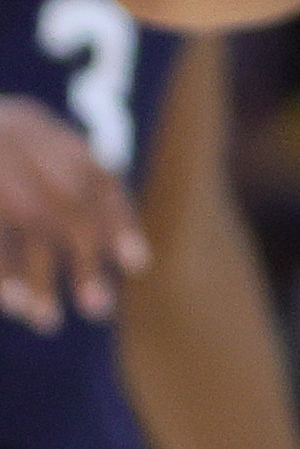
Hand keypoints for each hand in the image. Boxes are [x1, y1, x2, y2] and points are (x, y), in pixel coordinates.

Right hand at [0, 95, 138, 329]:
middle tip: (99, 309)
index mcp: (34, 127)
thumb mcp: (14, 145)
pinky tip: (14, 304)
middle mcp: (12, 136)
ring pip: (26, 219)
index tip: (138, 265)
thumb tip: (115, 242)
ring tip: (49, 322)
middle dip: (85, 259)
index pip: (93, 175)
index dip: (118, 220)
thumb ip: (57, 177)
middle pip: (64, 202)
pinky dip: (5, 271)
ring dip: (39, 278)